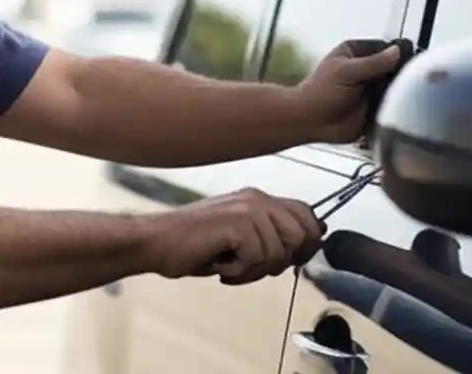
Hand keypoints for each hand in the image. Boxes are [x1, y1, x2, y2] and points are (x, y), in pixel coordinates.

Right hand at [141, 188, 323, 284]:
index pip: (308, 215)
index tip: (282, 261)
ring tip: (227, 265)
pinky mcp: (237, 224)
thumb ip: (273, 234)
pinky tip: (219, 266)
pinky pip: (258, 260)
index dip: (306, 243)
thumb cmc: (194, 245)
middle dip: (281, 261)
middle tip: (249, 266)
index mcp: (259, 198)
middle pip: (303, 236)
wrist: (156, 242)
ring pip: (280, 253)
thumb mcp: (241, 238)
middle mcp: (257, 198)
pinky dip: (238, 273)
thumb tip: (315, 237)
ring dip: (254, 271)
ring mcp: (248, 209)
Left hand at [295, 40, 401, 144]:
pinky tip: (395, 110)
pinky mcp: (374, 106)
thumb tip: (397, 52)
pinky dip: (396, 107)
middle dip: (398, 75)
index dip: (397, 54)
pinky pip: (392, 104)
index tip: (407, 61)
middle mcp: (365, 68)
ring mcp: (370, 88)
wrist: (310, 122)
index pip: (385, 47)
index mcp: (355, 52)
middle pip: (393, 68)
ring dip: (397, 92)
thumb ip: (374, 62)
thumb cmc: (320, 93)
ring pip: (394, 86)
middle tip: (403, 82)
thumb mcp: (347, 72)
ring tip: (394, 98)